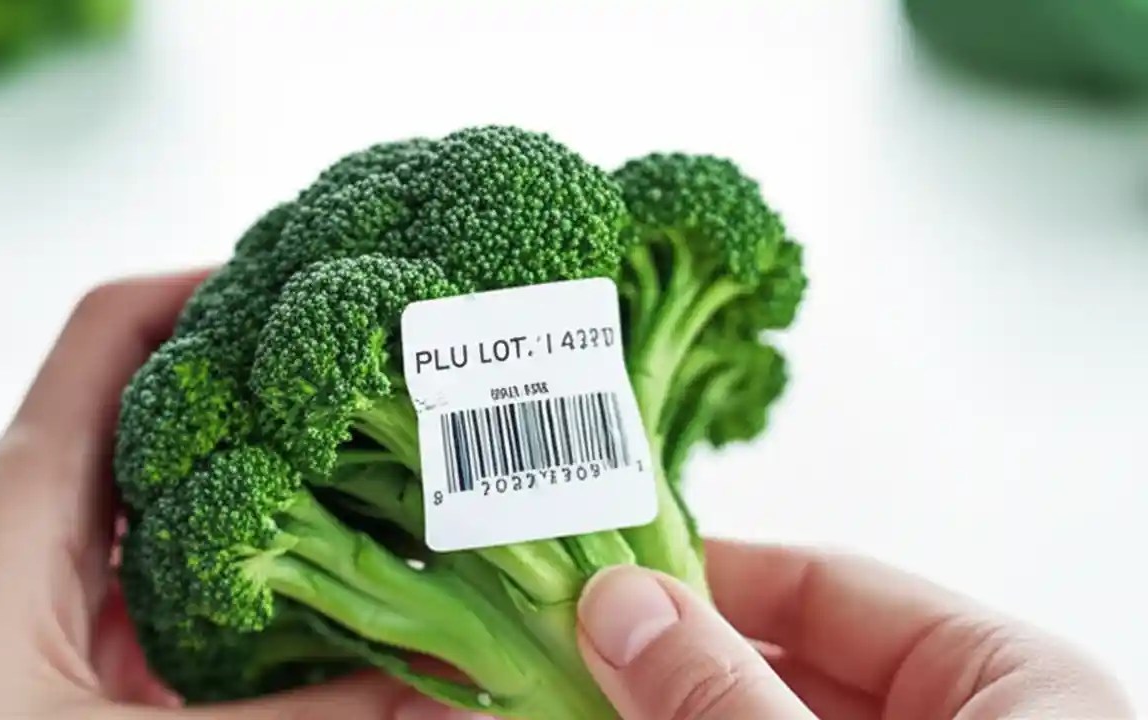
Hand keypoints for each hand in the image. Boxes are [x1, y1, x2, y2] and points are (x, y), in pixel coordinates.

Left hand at [0, 272, 442, 719]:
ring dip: (255, 471)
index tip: (325, 287)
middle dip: (265, 379)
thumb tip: (449, 694)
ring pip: (158, 481)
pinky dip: (233, 556)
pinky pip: (156, 560)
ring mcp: (42, 579)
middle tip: (378, 377)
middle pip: (153, 393)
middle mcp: (29, 519)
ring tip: (366, 468)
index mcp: (21, 504)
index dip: (214, 283)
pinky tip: (306, 588)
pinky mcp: (57, 637)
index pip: (116, 328)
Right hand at [576, 544, 1133, 719]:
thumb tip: (624, 609)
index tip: (610, 575)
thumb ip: (732, 699)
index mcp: (1016, 684)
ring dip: (662, 712)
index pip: (830, 583)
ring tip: (557, 699)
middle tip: (566, 651)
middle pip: (781, 666)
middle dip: (666, 661)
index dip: (709, 572)